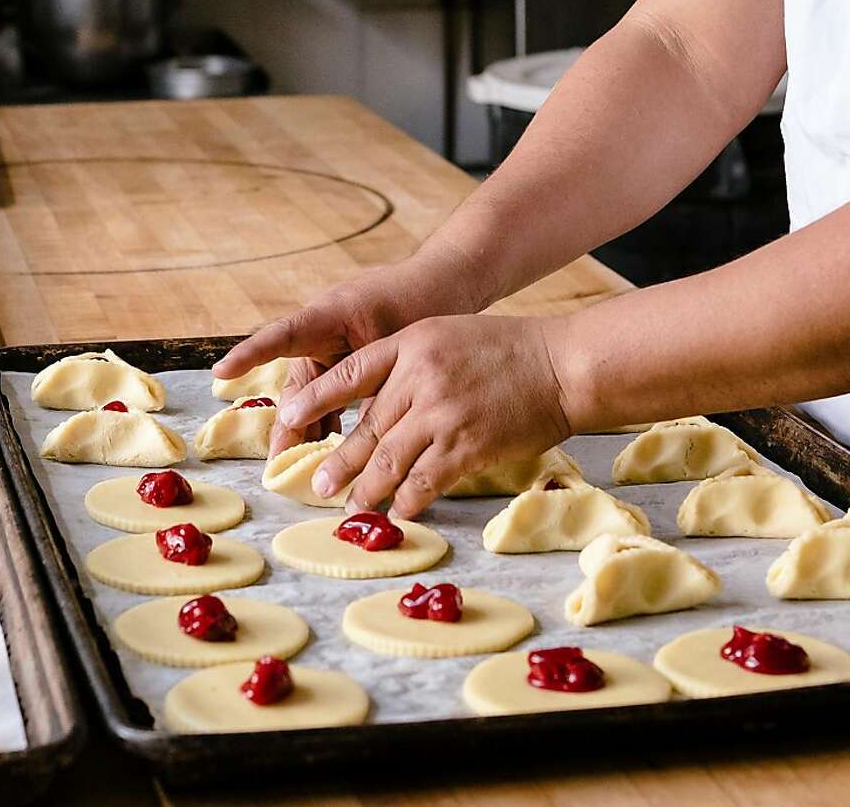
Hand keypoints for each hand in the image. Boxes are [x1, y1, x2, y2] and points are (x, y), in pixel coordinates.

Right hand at [211, 250, 492, 456]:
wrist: (445, 280)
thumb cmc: (421, 301)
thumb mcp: (398, 342)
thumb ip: (373, 382)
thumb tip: (362, 437)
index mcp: (329, 314)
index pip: (282, 334)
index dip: (251, 354)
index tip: (222, 371)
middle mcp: (322, 330)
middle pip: (296, 384)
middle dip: (287, 426)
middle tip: (278, 464)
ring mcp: (332, 345)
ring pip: (313, 394)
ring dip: (309, 428)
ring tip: (303, 468)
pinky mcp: (347, 358)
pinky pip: (330, 392)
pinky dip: (331, 417)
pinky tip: (334, 450)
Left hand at [274, 313, 573, 519]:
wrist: (561, 365)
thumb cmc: (508, 351)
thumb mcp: (447, 336)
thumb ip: (410, 366)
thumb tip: (378, 408)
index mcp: (411, 344)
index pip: (351, 372)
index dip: (316, 395)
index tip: (288, 414)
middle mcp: (420, 377)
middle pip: (367, 425)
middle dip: (340, 460)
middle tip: (318, 484)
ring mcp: (442, 413)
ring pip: (390, 459)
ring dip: (367, 489)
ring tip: (350, 508)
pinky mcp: (466, 446)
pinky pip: (425, 481)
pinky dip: (408, 501)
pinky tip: (398, 514)